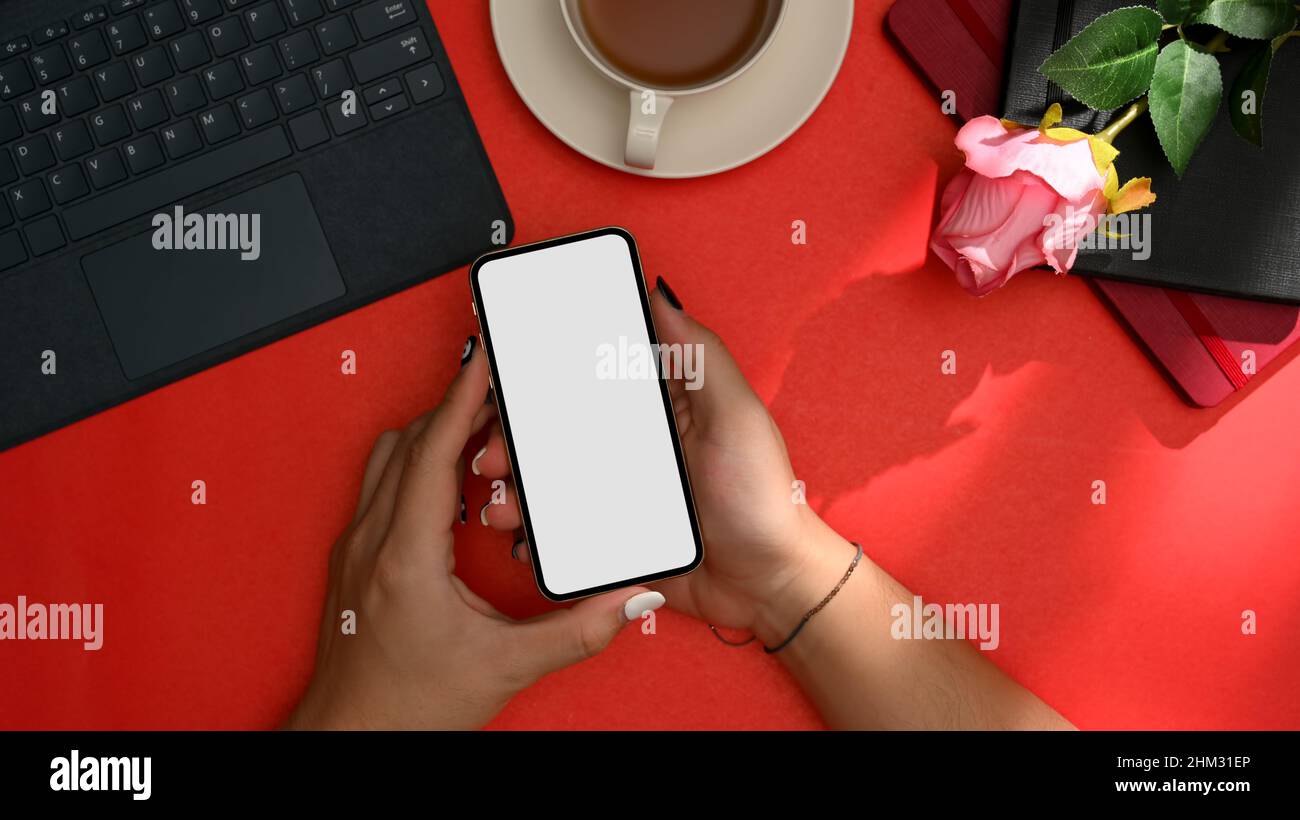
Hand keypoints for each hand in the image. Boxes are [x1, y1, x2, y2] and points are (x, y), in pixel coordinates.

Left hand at [286, 338, 664, 729]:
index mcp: (406, 555)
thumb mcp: (506, 668)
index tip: (486, 358)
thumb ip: (577, 631)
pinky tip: (447, 480)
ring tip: (476, 424)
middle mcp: (371, 541)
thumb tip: (630, 599)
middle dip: (453, 405)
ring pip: (386, 461)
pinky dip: (414, 464)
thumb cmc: (410, 707)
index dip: (462, 397)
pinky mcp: (352, 562)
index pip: (433, 450)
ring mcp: (354, 549)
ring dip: (430, 433)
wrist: (349, 738)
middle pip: (408, 443)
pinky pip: (379, 488)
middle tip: (498, 385)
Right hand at [475, 278, 856, 646]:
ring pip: (552, 479)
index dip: (548, 376)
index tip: (509, 377)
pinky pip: (564, 529)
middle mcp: (634, 446)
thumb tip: (660, 295)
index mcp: (661, 407)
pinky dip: (536, 530)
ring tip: (504, 500)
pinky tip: (524, 535)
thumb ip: (700, 356)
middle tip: (494, 452)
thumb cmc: (763, 497)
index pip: (593, 378)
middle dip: (517, 436)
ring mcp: (620, 492)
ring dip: (519, 484)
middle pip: (559, 430)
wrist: (769, 584)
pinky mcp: (614, 536)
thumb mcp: (735, 416)